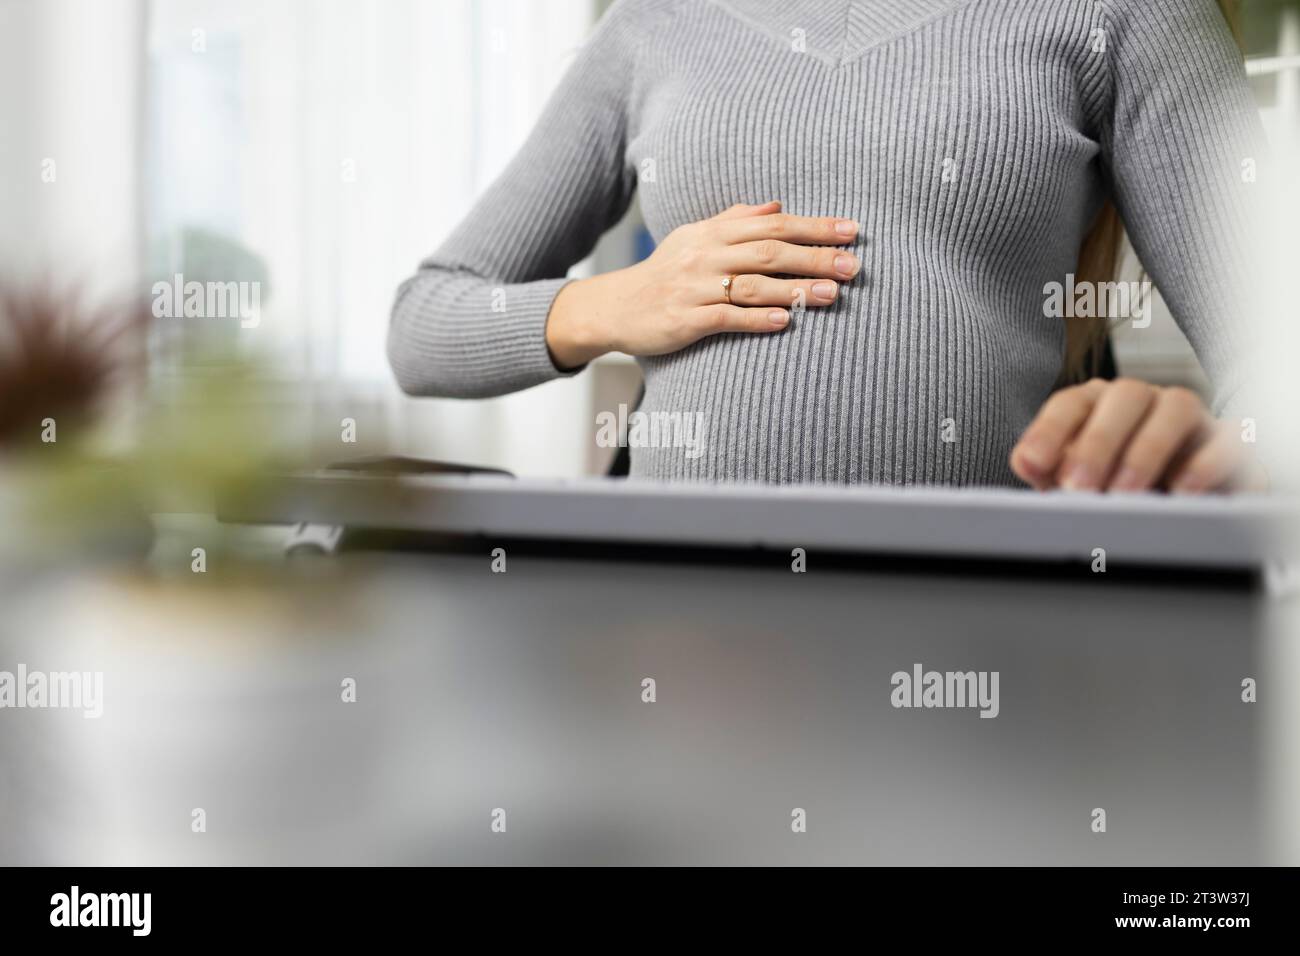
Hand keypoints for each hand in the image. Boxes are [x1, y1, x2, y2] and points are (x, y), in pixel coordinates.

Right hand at [545, 200, 859, 367]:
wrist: (616, 306)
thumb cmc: (663, 273)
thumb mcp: (694, 238)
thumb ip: (735, 220)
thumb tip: (777, 205)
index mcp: (712, 232)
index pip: (771, 223)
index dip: (813, 225)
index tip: (850, 230)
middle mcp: (705, 255)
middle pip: (769, 251)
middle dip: (814, 256)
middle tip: (853, 265)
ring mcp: (695, 287)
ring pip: (753, 285)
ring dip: (796, 289)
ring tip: (832, 294)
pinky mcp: (686, 319)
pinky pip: (727, 317)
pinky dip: (758, 320)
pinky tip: (786, 322)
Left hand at [1009, 378, 1265, 493]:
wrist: (1181, 503)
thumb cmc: (1115, 487)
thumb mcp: (1076, 482)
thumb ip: (1048, 470)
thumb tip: (1025, 460)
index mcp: (1099, 405)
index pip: (1071, 403)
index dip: (1049, 430)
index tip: (1033, 464)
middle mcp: (1145, 402)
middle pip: (1123, 397)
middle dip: (1097, 442)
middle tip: (1078, 488)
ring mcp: (1190, 418)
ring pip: (1176, 407)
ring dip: (1146, 449)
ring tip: (1124, 493)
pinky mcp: (1230, 442)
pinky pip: (1228, 438)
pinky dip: (1206, 463)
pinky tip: (1182, 492)